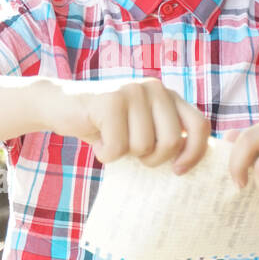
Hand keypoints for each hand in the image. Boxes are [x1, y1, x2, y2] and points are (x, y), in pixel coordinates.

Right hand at [47, 76, 210, 172]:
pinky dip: (105, 153)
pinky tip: (97, 138)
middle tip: (132, 153)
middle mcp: (155, 88)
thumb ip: (163, 134)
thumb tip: (188, 166)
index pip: (199, 125)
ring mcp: (133, 91)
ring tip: (110, 139)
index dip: (194, 153)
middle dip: (152, 158)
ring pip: (143, 146)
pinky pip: (118, 147)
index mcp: (167, 96)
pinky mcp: (111, 100)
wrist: (59, 105)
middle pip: (172, 141)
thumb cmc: (103, 125)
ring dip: (123, 154)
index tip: (178, 171)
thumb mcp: (140, 128)